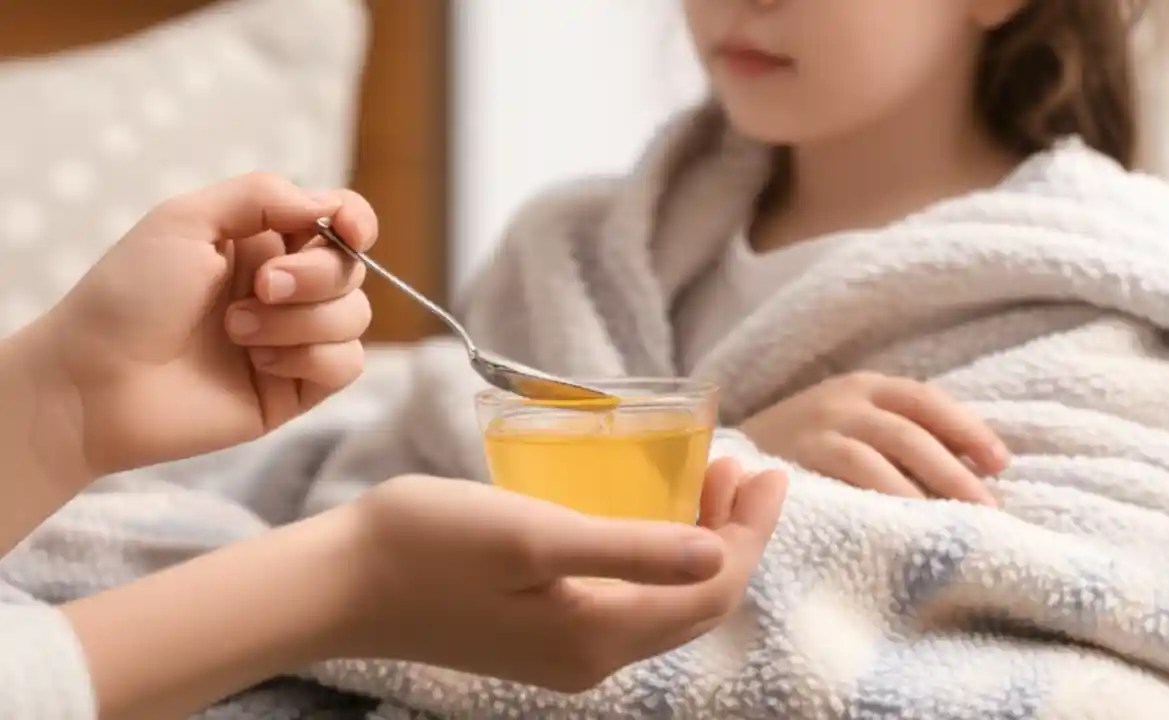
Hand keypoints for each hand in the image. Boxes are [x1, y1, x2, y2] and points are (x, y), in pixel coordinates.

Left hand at [38, 173, 377, 475]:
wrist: (97, 382)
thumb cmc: (128, 297)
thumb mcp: (185, 220)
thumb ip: (263, 196)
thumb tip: (329, 208)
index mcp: (262, 241)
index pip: (340, 220)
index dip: (356, 221)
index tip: (350, 231)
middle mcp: (284, 287)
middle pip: (351, 269)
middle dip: (314, 275)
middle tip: (260, 287)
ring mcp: (294, 339)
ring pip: (354, 317)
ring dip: (298, 321)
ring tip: (237, 331)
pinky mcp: (297, 388)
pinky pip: (346, 364)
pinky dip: (308, 358)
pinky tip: (258, 363)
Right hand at [337, 459, 787, 691]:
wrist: (339, 583)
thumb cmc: (429, 545)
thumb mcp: (536, 536)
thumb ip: (632, 550)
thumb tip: (720, 554)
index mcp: (600, 637)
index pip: (712, 590)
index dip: (752, 534)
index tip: (771, 471)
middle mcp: (592, 657)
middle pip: (695, 600)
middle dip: (732, 536)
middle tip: (742, 468)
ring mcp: (564, 651)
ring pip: (662, 599)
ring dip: (695, 542)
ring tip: (707, 481)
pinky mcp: (540, 634)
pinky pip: (626, 598)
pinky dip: (654, 556)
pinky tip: (645, 516)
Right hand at [740, 372, 1006, 505]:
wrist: (724, 457)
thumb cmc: (803, 450)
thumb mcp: (850, 427)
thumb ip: (897, 437)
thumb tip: (971, 472)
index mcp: (864, 386)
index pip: (926, 400)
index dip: (968, 429)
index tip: (1001, 464)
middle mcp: (843, 400)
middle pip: (913, 431)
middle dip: (955, 471)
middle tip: (988, 508)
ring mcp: (819, 427)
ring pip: (887, 454)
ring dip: (927, 490)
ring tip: (955, 523)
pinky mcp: (799, 457)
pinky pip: (852, 477)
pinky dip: (884, 499)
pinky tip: (904, 525)